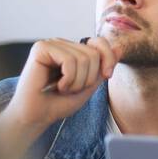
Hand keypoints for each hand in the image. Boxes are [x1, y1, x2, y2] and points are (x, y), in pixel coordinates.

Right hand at [3, 36, 120, 129]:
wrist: (37, 116)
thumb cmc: (59, 103)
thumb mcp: (90, 85)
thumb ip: (103, 67)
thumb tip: (120, 47)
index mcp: (72, 50)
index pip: (100, 42)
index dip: (108, 58)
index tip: (106, 76)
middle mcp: (62, 44)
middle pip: (94, 53)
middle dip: (89, 77)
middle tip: (72, 88)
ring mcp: (51, 44)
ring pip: (84, 57)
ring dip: (78, 81)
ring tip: (63, 88)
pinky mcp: (40, 48)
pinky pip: (69, 60)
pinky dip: (68, 79)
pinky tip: (55, 85)